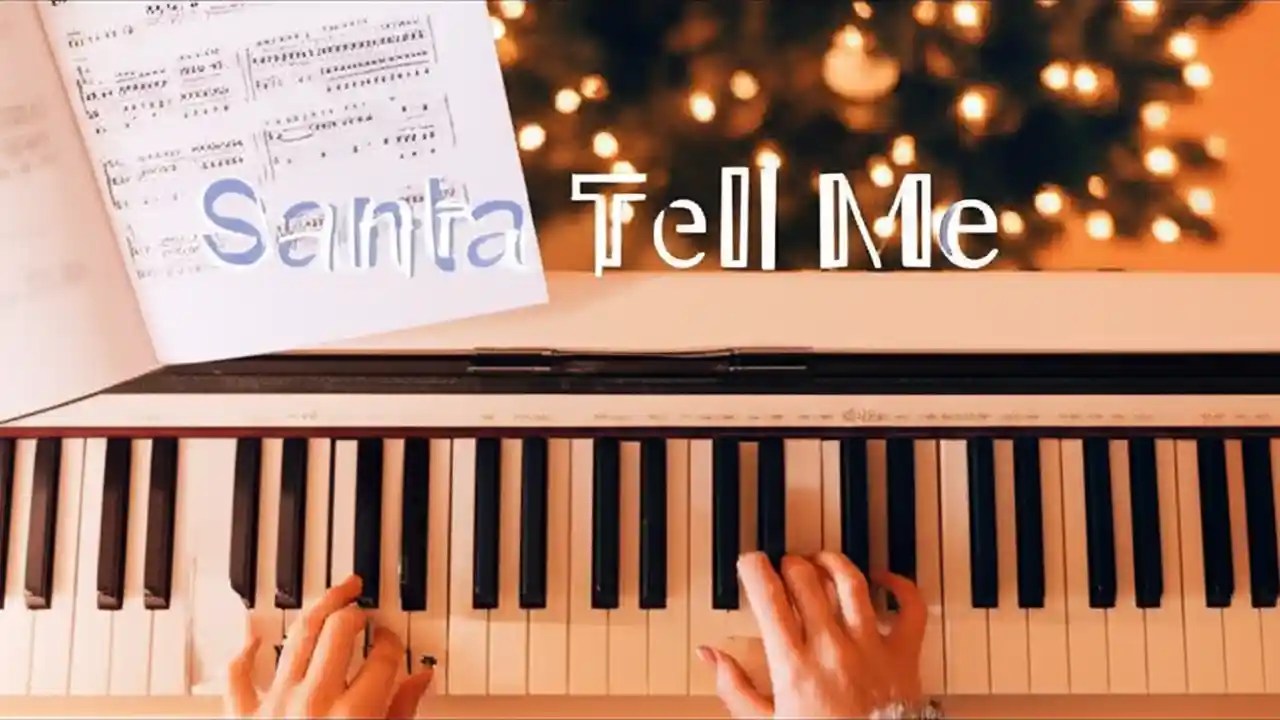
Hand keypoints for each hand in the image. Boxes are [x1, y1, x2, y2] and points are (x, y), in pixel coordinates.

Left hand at [225, 574, 433, 718]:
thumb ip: (402, 712)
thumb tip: (420, 680)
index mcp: (356, 714)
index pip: (383, 657)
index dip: (392, 641)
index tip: (391, 639)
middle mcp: (315, 702)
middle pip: (339, 631)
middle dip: (356, 613)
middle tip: (363, 607)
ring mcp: (276, 705)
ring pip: (298, 637)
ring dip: (318, 610)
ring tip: (333, 595)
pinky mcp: (245, 717)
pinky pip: (239, 675)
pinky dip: (246, 651)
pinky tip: (255, 634)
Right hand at [700, 552, 926, 718]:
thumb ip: (735, 690)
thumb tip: (711, 657)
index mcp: (794, 666)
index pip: (768, 595)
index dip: (754, 567)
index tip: (751, 565)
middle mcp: (831, 648)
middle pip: (805, 579)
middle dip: (788, 564)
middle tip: (782, 568)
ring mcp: (870, 647)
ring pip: (850, 581)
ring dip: (831, 562)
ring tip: (820, 561)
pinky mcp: (904, 655)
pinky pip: (910, 607)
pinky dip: (898, 585)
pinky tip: (882, 578)